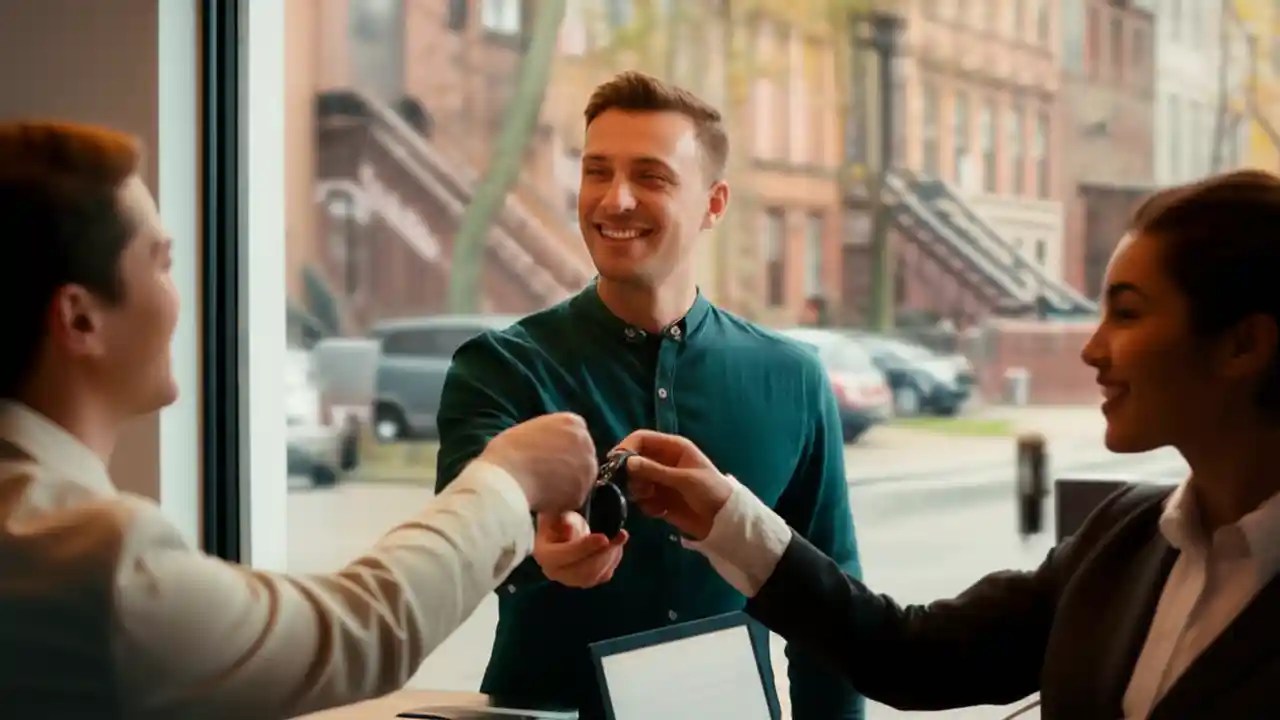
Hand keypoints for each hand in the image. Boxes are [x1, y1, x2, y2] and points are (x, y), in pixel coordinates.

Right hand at [479, 412, 595, 512]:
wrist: (507, 477)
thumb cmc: (508, 452)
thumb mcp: (529, 431)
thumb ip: (546, 438)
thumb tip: (545, 450)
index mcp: (572, 423)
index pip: (575, 437)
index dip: (561, 451)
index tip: (548, 460)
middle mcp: (586, 443)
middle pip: (582, 459)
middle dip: (567, 470)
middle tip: (545, 479)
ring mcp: (587, 469)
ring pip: (579, 482)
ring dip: (564, 489)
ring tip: (540, 492)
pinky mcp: (582, 493)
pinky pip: (572, 502)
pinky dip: (559, 506)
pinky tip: (542, 504)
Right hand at [532, 511, 627, 587]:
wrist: (559, 529)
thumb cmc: (555, 518)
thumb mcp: (555, 511)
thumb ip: (560, 516)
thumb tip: (569, 525)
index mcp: (544, 554)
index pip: (563, 556)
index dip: (584, 548)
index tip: (603, 538)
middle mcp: (555, 572)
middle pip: (582, 571)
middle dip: (604, 553)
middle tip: (620, 535)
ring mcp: (571, 579)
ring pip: (595, 576)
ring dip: (611, 556)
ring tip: (620, 535)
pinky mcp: (586, 580)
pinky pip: (603, 575)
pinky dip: (613, 560)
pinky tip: (617, 544)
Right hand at [615, 430, 733, 539]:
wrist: (724, 520)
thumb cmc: (710, 491)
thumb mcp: (684, 479)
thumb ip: (655, 470)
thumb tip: (628, 462)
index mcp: (673, 448)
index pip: (642, 439)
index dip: (627, 447)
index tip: (615, 461)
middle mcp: (664, 461)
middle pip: (634, 461)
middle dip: (632, 475)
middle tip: (639, 488)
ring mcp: (661, 481)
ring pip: (636, 481)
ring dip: (639, 492)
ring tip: (652, 501)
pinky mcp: (660, 499)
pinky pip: (643, 499)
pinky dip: (647, 506)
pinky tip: (660, 512)